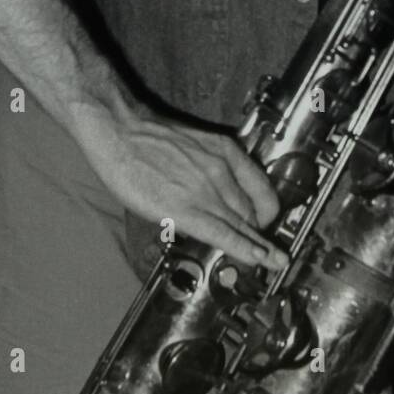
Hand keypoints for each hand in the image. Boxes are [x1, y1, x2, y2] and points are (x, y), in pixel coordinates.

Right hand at [86, 111, 288, 272]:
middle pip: (251, 211)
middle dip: (257, 231)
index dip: (269, 211)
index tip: (269, 223)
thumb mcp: (195, 144)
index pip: (261, 188)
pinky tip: (256, 260)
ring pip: (242, 225)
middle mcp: (223, 171)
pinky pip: (222, 234)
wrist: (122, 131)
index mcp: (226, 152)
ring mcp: (206, 191)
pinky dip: (243, 249)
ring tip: (271, 262)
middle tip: (261, 247)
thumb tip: (213, 194)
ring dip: (258, 246)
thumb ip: (210, 167)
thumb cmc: (149, 136)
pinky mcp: (186, 210)